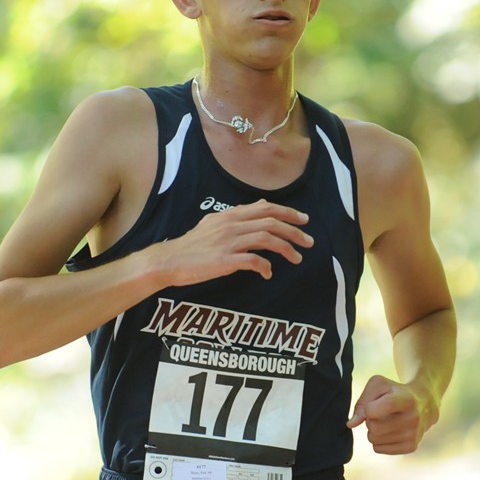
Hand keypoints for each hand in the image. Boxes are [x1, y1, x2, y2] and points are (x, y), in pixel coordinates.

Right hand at [156, 199, 311, 283]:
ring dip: (286, 249)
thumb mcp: (215, 223)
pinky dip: (266, 266)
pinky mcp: (224, 260)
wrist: (170, 260)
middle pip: (271, 222)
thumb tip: (262, 205)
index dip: (288, 213)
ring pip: (267, 239)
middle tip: (309, 241)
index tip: (303, 221)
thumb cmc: (193, 245)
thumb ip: (238, 215)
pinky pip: (254, 261)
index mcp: (230, 215)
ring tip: (297, 258)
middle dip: (294, 231)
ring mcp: (228, 242)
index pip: (266, 208)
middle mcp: (231, 225)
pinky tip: (268, 273)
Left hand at [347, 374, 438, 455]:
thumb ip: (362, 402)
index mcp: (406, 400)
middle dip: (370, 420)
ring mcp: (413, 434)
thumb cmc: (395, 392)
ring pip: (374, 440)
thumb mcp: (379, 386)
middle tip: (379, 414)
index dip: (367, 409)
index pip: (373, 411)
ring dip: (373, 431)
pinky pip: (378, 449)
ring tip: (386, 421)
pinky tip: (390, 431)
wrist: (424, 403)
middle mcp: (413, 418)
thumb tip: (351, 424)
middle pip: (373, 428)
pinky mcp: (411, 447)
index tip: (373, 404)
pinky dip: (378, 441)